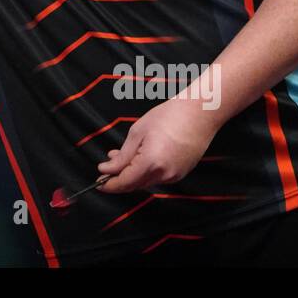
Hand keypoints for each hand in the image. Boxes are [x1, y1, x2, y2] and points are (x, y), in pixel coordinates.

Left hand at [95, 95, 221, 194]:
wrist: (199, 113)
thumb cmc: (168, 116)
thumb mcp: (138, 133)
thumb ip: (122, 156)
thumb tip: (107, 169)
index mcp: (151, 163)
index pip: (125, 182)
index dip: (109, 185)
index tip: (98, 183)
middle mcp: (164, 174)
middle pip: (135, 185)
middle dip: (119, 178)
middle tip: (107, 167)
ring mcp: (175, 175)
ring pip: (146, 182)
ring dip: (132, 174)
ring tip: (121, 156)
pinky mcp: (182, 172)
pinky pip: (158, 177)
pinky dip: (146, 172)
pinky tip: (140, 157)